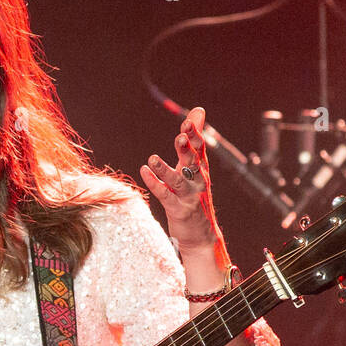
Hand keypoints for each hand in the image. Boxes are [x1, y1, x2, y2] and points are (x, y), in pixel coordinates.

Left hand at [139, 106, 223, 252]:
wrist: (200, 235)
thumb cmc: (193, 196)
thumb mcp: (195, 167)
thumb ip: (193, 140)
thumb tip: (198, 111)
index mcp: (201, 170)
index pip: (200, 149)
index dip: (195, 135)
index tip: (189, 120)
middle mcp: (198, 181)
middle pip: (193, 162)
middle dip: (187, 148)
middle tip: (181, 135)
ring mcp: (189, 197)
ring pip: (178, 181)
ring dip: (165, 170)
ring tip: (152, 159)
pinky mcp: (178, 210)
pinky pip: (165, 196)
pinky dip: (155, 184)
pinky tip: (144, 172)